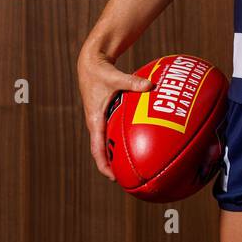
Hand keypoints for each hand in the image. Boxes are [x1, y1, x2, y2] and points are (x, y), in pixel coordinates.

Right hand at [77, 39, 154, 180]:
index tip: (114, 178)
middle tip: (128, 178)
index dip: (104, 165)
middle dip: (113, 165)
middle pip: (103, 151)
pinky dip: (123, 138)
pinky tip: (141, 139)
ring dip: (117, 154)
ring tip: (134, 166)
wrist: (90, 63)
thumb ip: (132, 82)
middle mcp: (97, 123)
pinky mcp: (106, 114)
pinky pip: (114, 131)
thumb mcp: (115, 77)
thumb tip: (151, 86)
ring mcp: (101, 120)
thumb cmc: (100, 71)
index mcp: (95, 120)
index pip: (97, 149)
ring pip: (108, 143)